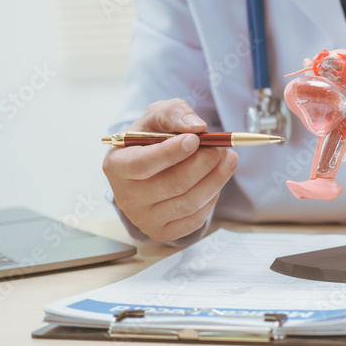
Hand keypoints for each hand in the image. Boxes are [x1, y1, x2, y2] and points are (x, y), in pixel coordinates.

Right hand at [102, 99, 237, 241]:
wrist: (148, 166)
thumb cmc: (151, 139)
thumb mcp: (157, 116)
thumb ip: (174, 113)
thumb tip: (196, 127)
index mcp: (117, 165)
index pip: (143, 164)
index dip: (172, 152)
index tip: (196, 139)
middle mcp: (125, 196)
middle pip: (173, 184)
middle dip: (204, 164)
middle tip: (221, 148)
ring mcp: (142, 218)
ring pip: (188, 202)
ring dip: (216, 180)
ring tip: (228, 159)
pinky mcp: (160, 231)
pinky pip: (194, 220)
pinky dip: (211, 199)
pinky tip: (215, 181)